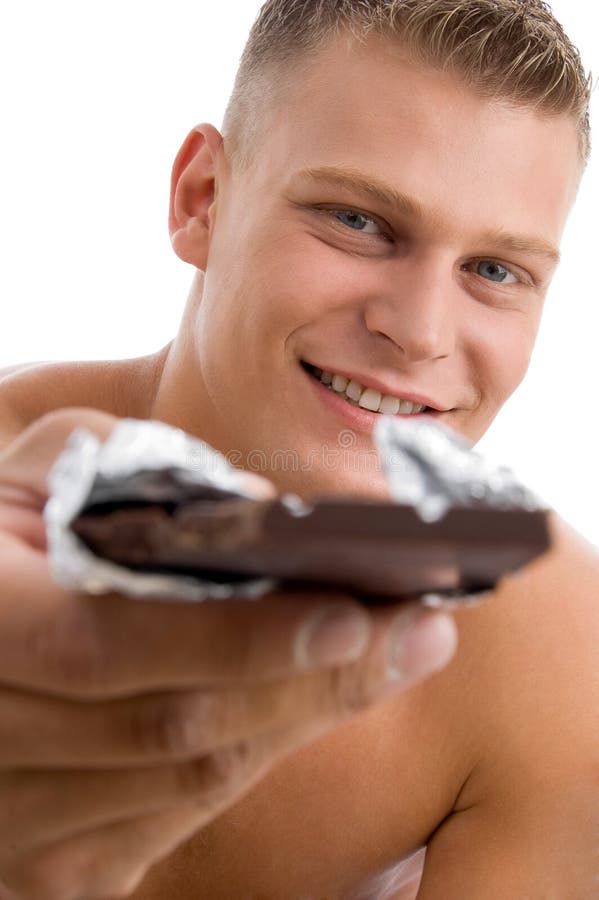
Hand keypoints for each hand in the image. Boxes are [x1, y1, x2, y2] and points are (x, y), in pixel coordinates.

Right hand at [0, 408, 456, 899]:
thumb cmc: (2, 545)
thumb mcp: (38, 479)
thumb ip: (130, 469)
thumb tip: (258, 507)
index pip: (110, 647)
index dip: (237, 638)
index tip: (356, 611)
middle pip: (177, 731)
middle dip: (314, 684)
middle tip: (420, 633)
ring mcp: (19, 826)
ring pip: (192, 785)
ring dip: (302, 722)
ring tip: (392, 659)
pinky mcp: (54, 866)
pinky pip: (182, 822)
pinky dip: (260, 755)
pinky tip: (312, 703)